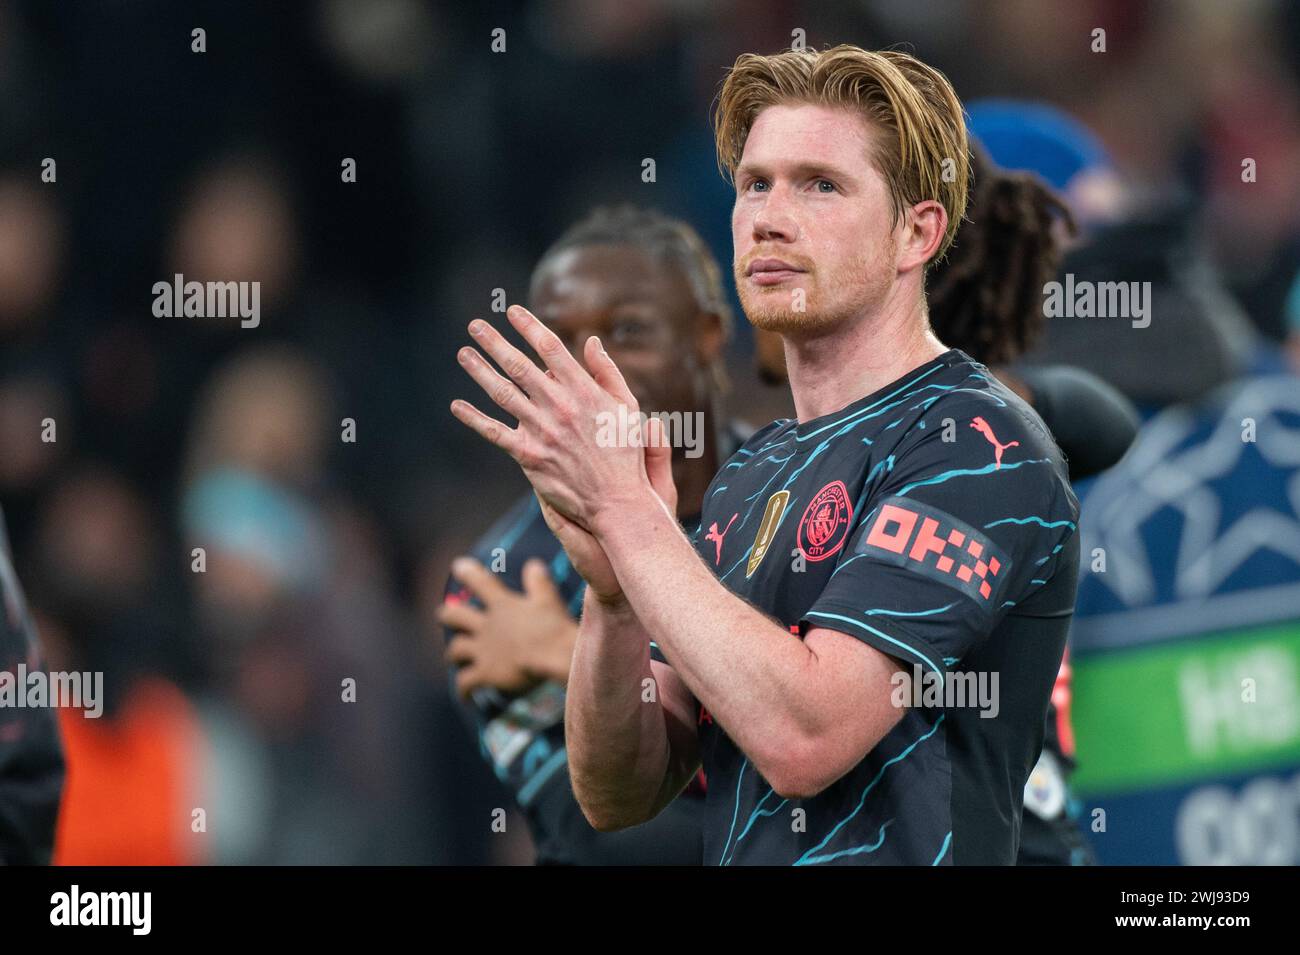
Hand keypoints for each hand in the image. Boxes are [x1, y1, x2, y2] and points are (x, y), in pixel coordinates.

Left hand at [439, 557, 578, 696]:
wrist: (553, 656)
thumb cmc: (553, 626)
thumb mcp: (548, 599)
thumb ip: (539, 582)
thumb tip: (533, 564)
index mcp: (502, 605)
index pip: (481, 583)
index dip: (468, 573)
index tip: (458, 566)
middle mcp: (486, 625)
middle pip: (455, 616)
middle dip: (448, 615)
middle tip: (443, 614)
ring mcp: (482, 650)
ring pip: (455, 650)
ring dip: (453, 654)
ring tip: (454, 658)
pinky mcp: (484, 673)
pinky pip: (465, 683)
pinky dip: (463, 690)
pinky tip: (465, 697)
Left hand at [450, 305, 653, 532]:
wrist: (617, 500)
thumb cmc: (625, 451)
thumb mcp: (627, 406)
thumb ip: (607, 372)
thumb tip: (590, 341)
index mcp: (584, 390)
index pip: (550, 348)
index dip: (529, 326)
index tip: (513, 311)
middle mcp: (560, 406)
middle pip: (519, 365)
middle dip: (494, 342)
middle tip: (475, 325)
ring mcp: (542, 431)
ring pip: (502, 393)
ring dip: (480, 371)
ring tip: (464, 354)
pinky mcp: (529, 456)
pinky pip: (495, 433)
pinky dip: (474, 419)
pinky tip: (457, 406)